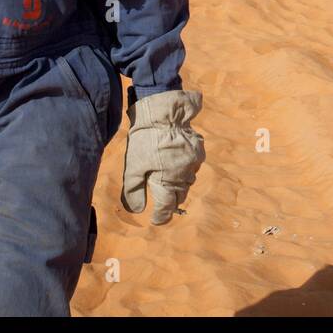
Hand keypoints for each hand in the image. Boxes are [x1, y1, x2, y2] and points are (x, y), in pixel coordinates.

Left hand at [120, 90, 204, 224]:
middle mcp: (185, 176)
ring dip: (178, 184)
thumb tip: (137, 211)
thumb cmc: (145, 140)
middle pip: (179, 196)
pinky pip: (192, 165)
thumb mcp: (133, 167)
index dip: (161, 217)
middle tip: (161, 200)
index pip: (167, 208)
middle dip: (170, 200)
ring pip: (187, 181)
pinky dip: (184, 168)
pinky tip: (175, 161)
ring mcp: (194, 162)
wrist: (164, 111)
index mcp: (168, 183)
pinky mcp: (198, 148)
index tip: (155, 220)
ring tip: (167, 179)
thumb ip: (134, 191)